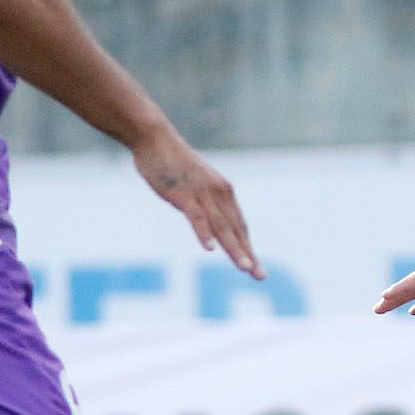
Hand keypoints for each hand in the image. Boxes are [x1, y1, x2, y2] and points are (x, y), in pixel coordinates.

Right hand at [133, 126, 260, 276]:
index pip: (239, 225)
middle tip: (260, 276)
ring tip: (245, 268)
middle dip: (248, 254)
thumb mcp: (195, 183)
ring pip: (221, 227)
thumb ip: (203, 201)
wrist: (155, 138)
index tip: (255, 267)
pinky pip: (197, 218)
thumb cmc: (173, 162)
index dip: (247, 247)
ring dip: (234, 249)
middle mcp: (218, 194)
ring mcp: (202, 194)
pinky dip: (204, 233)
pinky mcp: (184, 195)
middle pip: (236, 230)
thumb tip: (206, 217)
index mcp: (223, 192)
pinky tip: (210, 249)